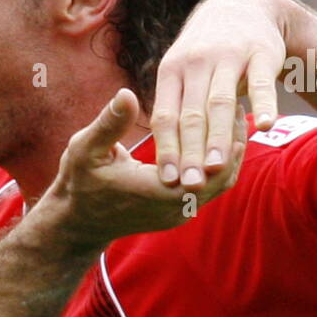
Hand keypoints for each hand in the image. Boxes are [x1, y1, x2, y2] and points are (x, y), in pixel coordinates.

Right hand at [33, 88, 245, 256]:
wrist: (76, 222)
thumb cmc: (78, 182)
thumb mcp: (86, 148)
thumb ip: (109, 123)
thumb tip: (126, 94)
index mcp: (157, 191)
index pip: (209, 167)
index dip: (224, 137)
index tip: (230, 103)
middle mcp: (174, 208)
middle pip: (222, 176)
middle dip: (232, 142)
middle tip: (239, 106)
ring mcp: (178, 214)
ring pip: (219, 185)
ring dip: (228, 155)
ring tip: (233, 120)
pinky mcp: (178, 213)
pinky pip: (208, 190)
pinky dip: (217, 166)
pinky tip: (216, 139)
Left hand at [151, 0, 286, 189]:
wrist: (242, 9)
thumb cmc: (206, 58)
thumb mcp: (181, 76)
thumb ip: (175, 113)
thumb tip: (165, 162)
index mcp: (171, 71)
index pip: (165, 116)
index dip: (166, 149)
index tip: (166, 180)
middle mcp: (196, 62)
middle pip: (191, 115)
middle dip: (190, 153)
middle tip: (190, 186)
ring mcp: (229, 57)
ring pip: (221, 103)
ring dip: (218, 138)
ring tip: (216, 169)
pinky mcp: (261, 53)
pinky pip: (261, 83)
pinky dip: (264, 104)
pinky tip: (264, 127)